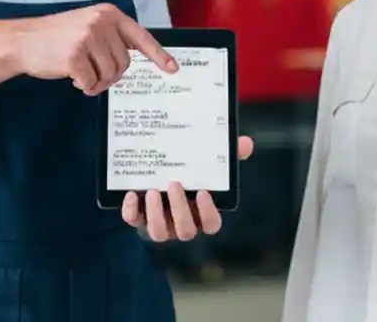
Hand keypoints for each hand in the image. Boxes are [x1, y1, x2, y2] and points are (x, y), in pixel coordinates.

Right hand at [17, 3, 176, 94]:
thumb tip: (130, 59)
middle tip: (92, 72)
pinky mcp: (74, 56)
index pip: (140, 37)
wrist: (22, 40)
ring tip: (81, 74)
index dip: (158, 55)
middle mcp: (101, 23)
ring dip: (96, 82)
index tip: (173, 68)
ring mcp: (87, 38)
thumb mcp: (87, 25)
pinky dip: (84, 86)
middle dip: (110, 74)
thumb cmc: (55, 37)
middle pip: (124, 63)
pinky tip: (71, 77)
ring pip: (109, 75)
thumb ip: (110, 37)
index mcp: (108, 14)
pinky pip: (91, 83)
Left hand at [122, 135, 254, 241]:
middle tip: (174, 184)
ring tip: (152, 190)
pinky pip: (133, 221)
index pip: (211, 224)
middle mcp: (180, 221)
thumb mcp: (207, 161)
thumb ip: (227, 155)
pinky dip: (131, 211)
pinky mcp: (137, 216)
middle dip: (180, 210)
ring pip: (159, 233)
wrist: (156, 164)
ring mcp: (158, 221)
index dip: (208, 214)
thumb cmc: (188, 170)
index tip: (203, 192)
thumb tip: (245, 143)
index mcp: (199, 211)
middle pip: (185, 231)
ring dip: (156, 214)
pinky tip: (132, 194)